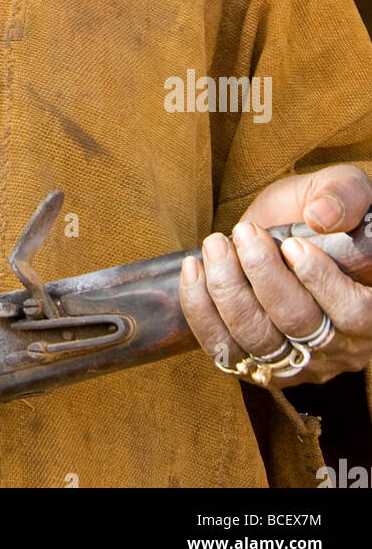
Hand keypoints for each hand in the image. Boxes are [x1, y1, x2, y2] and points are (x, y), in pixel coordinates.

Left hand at [179, 163, 371, 385]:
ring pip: (259, 340)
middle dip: (264, 276)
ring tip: (215, 246)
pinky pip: (223, 349)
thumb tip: (322, 215)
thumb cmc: (321, 207)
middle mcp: (338, 345)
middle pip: (299, 325)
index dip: (322, 282)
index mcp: (370, 308)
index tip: (292, 245)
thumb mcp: (342, 189)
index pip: (354, 314)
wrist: (283, 223)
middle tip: (244, 233)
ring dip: (228, 291)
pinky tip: (195, 272)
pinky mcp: (254, 360)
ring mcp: (295, 359)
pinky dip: (202, 311)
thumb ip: (344, 196)